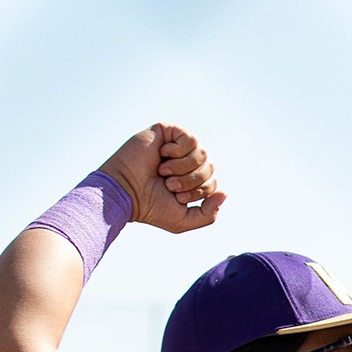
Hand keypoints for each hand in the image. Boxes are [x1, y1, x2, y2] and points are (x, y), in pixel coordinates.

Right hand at [96, 123, 225, 232]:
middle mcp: (186, 162)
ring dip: (183, 168)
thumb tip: (225, 193)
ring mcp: (177, 146)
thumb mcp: (184, 220)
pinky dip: (178, 152)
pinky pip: (191, 139)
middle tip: (169, 185)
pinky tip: (162, 155)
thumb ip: (209, 214)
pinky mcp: (168, 131)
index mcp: (190, 180)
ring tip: (163, 172)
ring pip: (202, 153)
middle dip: (192, 181)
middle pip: (210, 167)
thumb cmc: (151, 207)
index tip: (177, 197)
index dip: (200, 191)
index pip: (213, 182)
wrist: (126, 192)